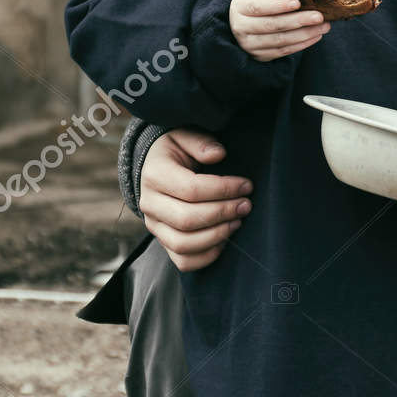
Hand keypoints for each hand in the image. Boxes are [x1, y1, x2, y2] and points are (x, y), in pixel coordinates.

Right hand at [140, 130, 253, 271]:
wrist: (155, 168)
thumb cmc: (176, 151)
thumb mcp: (184, 135)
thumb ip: (201, 142)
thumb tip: (218, 154)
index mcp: (155, 175)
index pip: (191, 189)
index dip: (224, 190)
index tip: (246, 185)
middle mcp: (149, 203)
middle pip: (187, 219)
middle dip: (223, 213)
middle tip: (246, 205)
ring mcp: (154, 226)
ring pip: (184, 244)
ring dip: (217, 235)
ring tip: (237, 221)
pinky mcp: (162, 241)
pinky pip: (183, 261)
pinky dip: (207, 256)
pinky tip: (224, 240)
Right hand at [229, 0, 328, 60]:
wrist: (242, 24)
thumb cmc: (258, 3)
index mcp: (239, 6)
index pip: (258, 7)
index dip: (278, 6)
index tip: (297, 2)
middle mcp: (241, 27)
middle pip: (272, 25)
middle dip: (298, 21)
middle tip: (319, 16)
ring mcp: (249, 45)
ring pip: (280, 41)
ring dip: (305, 34)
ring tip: (323, 26)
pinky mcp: (260, 56)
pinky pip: (283, 51)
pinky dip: (302, 44)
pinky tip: (316, 36)